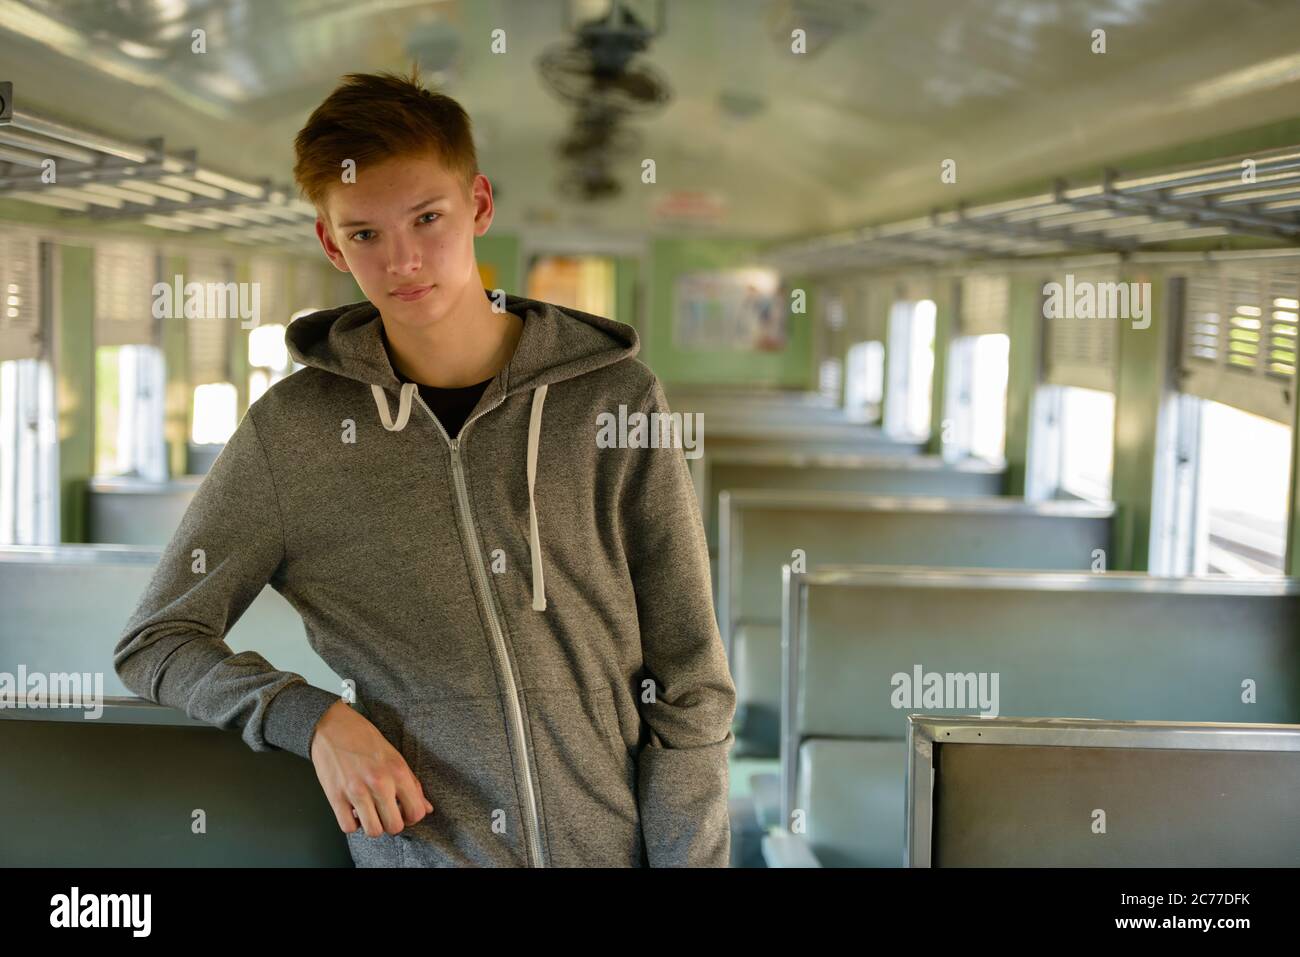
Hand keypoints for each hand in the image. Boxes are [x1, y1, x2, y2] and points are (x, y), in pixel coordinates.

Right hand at [309, 700, 432, 837]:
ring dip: (372, 826)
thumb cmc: (364, 739)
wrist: (332, 726)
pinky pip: (348, 827)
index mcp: (398, 772)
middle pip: (395, 826)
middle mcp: (379, 783)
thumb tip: (427, 808)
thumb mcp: (395, 756)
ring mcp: (356, 791)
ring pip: (373, 831)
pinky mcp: (335, 796)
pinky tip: (353, 811)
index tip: (403, 811)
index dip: (411, 817)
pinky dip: (352, 824)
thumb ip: (412, 784)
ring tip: (370, 813)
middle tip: (386, 813)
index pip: (416, 812)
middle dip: (392, 823)